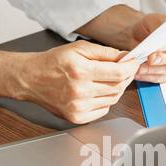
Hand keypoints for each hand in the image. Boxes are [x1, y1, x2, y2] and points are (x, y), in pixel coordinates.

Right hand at [20, 40, 140, 123]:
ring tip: (107, 79)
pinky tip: (96, 91)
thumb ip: (104, 52)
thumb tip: (126, 57)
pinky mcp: (76, 117)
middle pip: (118, 87)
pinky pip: (103, 110)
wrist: (30, 78)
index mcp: (80, 71)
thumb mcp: (78, 48)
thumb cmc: (52, 62)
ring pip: (113, 99)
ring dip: (116, 88)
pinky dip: (106, 100)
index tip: (134, 62)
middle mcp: (79, 91)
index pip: (118, 72)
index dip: (131, 67)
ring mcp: (78, 107)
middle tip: (123, 69)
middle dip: (125, 76)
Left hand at [127, 12, 165, 83]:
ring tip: (139, 68)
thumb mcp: (154, 20)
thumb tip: (165, 39)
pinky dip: (150, 77)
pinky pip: (162, 78)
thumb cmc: (149, 26)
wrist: (140, 34)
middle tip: (149, 59)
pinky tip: (140, 74)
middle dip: (162, 60)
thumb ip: (160, 27)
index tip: (159, 50)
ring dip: (153, 71)